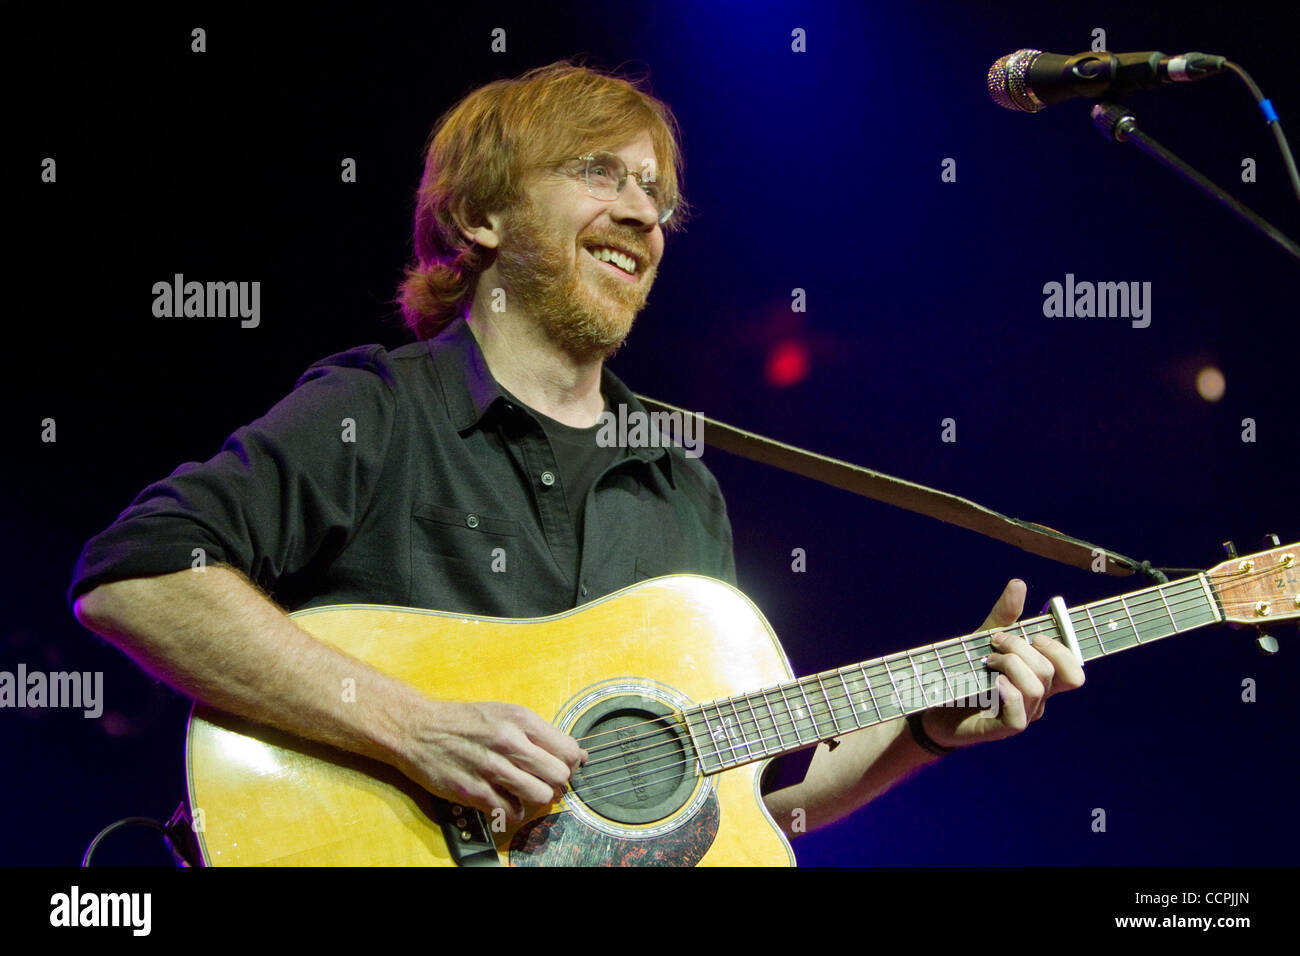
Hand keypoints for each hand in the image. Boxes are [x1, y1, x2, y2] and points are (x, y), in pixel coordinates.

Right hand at [396, 700, 586, 825]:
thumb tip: (578, 756)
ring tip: (522, 790)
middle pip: (558, 775)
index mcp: (520, 719)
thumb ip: (539, 734)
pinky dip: (513, 810)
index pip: (568, 750)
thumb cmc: (463, 721)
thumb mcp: (504, 714)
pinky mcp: (473, 791)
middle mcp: (509, 742)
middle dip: (555, 781)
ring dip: (535, 797)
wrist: (417, 728)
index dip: (569, 762)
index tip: (561, 766)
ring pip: (540, 795)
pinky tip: (504, 800)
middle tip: (541, 780)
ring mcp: (491, 768)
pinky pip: (511, 811)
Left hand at [920, 579, 1084, 749]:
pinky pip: (1019, 717)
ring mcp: (1022, 715)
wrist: (935, 705)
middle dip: (1022, 649)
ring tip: (988, 662)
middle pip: (1052, 673)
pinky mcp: (1001, 729)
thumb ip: (1004, 616)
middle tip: (996, 643)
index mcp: (1040, 678)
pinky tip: (994, 683)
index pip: (1073, 671)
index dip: (1062, 651)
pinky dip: (1009, 694)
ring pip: (1036, 690)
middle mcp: (1037, 698)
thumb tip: (1018, 584)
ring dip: (1011, 666)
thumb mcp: (984, 640)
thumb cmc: (967, 672)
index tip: (1035, 635)